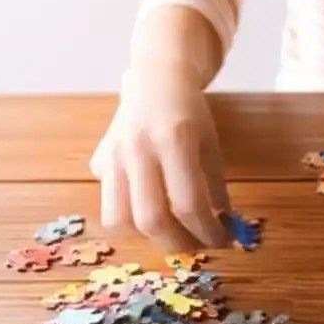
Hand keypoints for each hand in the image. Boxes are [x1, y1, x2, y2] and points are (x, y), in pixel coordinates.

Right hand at [90, 61, 231, 251]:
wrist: (155, 78)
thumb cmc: (189, 113)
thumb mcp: (211, 146)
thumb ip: (216, 188)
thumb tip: (224, 229)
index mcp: (173, 139)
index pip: (189, 203)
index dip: (208, 232)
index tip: (222, 242)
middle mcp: (138, 148)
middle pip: (151, 219)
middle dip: (178, 243)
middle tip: (197, 245)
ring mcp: (113, 155)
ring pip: (119, 219)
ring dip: (147, 235)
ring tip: (171, 230)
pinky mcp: (100, 160)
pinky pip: (109, 204)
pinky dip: (128, 219)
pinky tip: (149, 209)